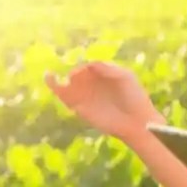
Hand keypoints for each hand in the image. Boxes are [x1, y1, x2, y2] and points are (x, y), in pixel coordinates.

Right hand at [45, 61, 163, 142]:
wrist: (136, 121)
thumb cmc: (134, 97)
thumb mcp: (124, 77)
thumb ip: (108, 69)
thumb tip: (89, 64)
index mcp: (103, 73)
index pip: (89, 65)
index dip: (86, 65)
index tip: (88, 70)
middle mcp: (92, 83)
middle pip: (77, 73)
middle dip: (73, 73)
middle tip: (76, 76)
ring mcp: (85, 96)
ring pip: (67, 85)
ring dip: (57, 79)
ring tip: (50, 75)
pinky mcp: (80, 108)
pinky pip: (65, 97)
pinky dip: (56, 88)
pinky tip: (50, 79)